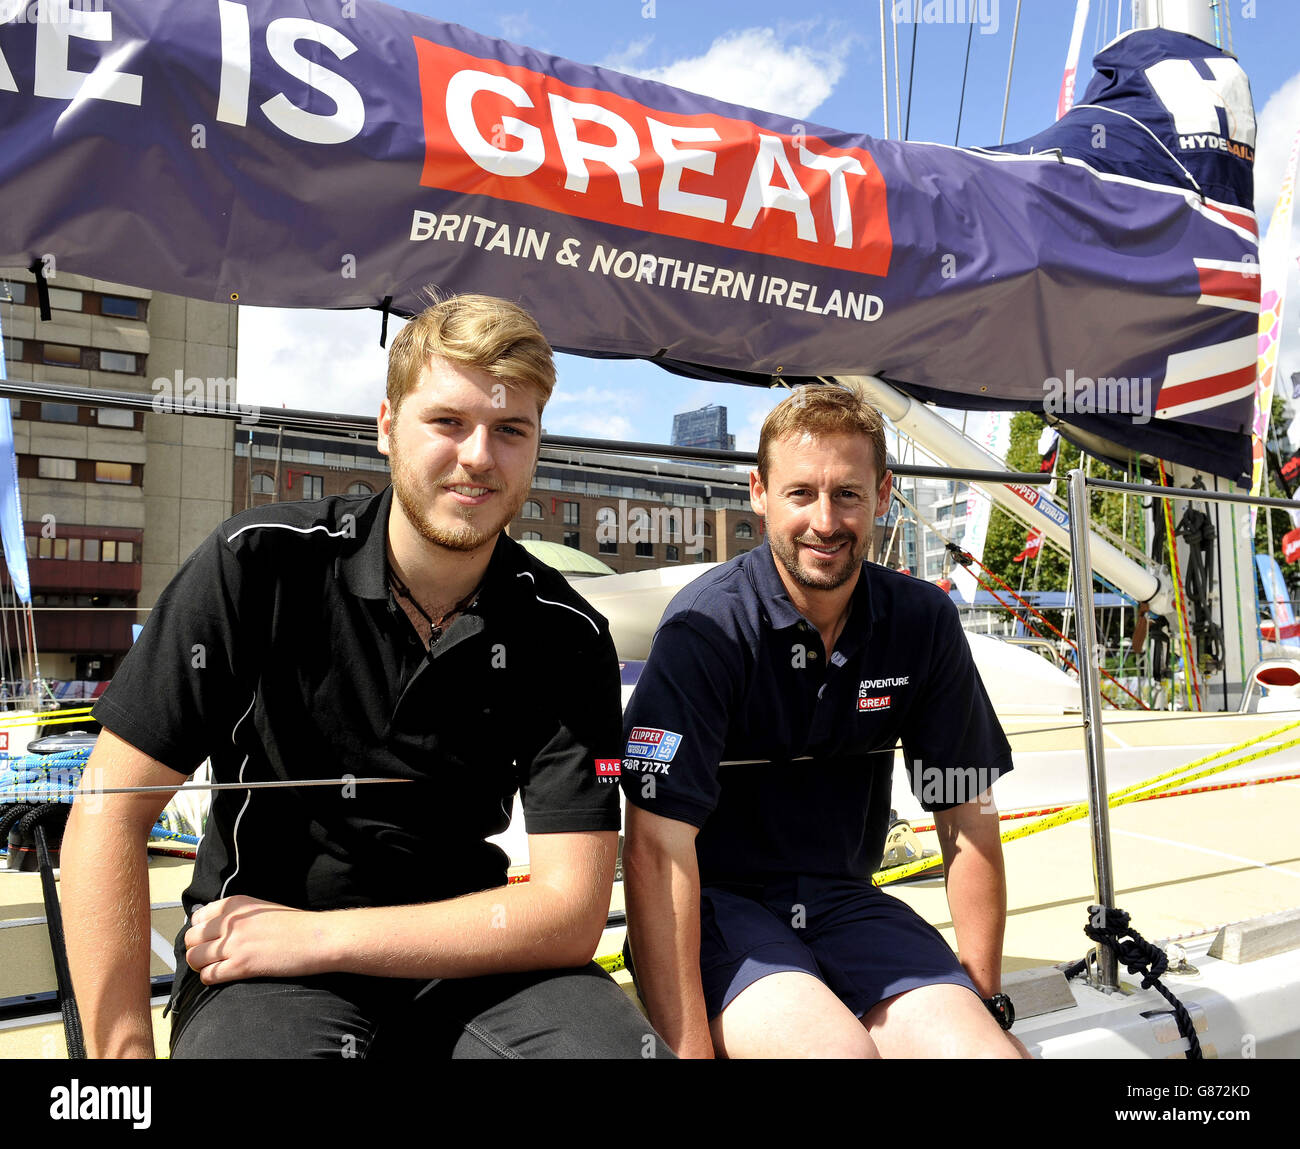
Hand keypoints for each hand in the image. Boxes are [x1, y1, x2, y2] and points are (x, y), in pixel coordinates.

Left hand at [184, 895, 330, 983]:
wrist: (316, 937)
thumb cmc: (294, 924)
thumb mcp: (260, 909)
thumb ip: (235, 916)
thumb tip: (214, 930)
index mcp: (234, 905)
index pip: (197, 918)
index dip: (201, 931)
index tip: (210, 939)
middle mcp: (230, 922)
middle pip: (191, 939)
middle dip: (197, 950)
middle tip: (212, 956)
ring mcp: (234, 944)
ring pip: (194, 958)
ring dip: (202, 966)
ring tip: (218, 967)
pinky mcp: (240, 965)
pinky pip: (208, 976)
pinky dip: (211, 978)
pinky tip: (226, 975)